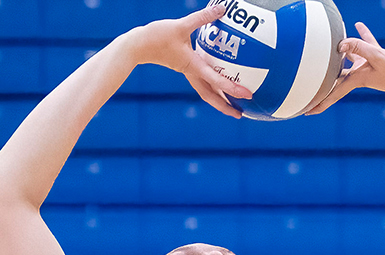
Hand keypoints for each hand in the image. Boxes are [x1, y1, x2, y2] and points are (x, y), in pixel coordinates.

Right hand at [126, 3, 252, 117]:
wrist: (136, 46)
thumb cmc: (156, 36)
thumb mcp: (181, 25)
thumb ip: (203, 17)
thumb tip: (222, 9)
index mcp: (193, 66)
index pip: (216, 80)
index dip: (233, 88)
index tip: (248, 95)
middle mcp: (192, 73)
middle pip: (211, 96)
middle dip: (226, 107)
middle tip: (241, 115)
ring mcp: (187, 72)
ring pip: (206, 91)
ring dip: (219, 100)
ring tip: (233, 105)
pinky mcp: (184, 68)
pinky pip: (202, 82)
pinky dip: (212, 87)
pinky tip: (219, 83)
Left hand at [305, 22, 384, 114]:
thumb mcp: (378, 57)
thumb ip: (360, 47)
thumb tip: (341, 42)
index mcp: (358, 79)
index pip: (334, 92)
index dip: (320, 102)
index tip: (307, 111)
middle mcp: (361, 74)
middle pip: (337, 78)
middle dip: (324, 81)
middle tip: (309, 85)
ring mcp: (370, 66)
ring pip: (350, 58)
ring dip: (340, 52)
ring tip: (329, 45)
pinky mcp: (379, 58)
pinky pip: (367, 45)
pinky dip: (361, 36)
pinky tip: (357, 25)